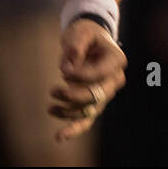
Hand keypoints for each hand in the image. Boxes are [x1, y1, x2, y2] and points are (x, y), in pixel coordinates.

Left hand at [50, 19, 126, 142]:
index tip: (63, 70)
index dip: (79, 75)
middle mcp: (115, 78)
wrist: (88, 41)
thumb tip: (67, 68)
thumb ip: (75, 46)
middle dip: (74, 96)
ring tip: (50, 107)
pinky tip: (60, 136)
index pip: (98, 73)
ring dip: (69, 111)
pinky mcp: (95, 102)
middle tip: (54, 90)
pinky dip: (75, 128)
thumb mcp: (80, 33)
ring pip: (90, 109)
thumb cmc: (84, 34)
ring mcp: (106, 92)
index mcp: (116, 60)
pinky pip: (87, 119)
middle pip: (97, 94)